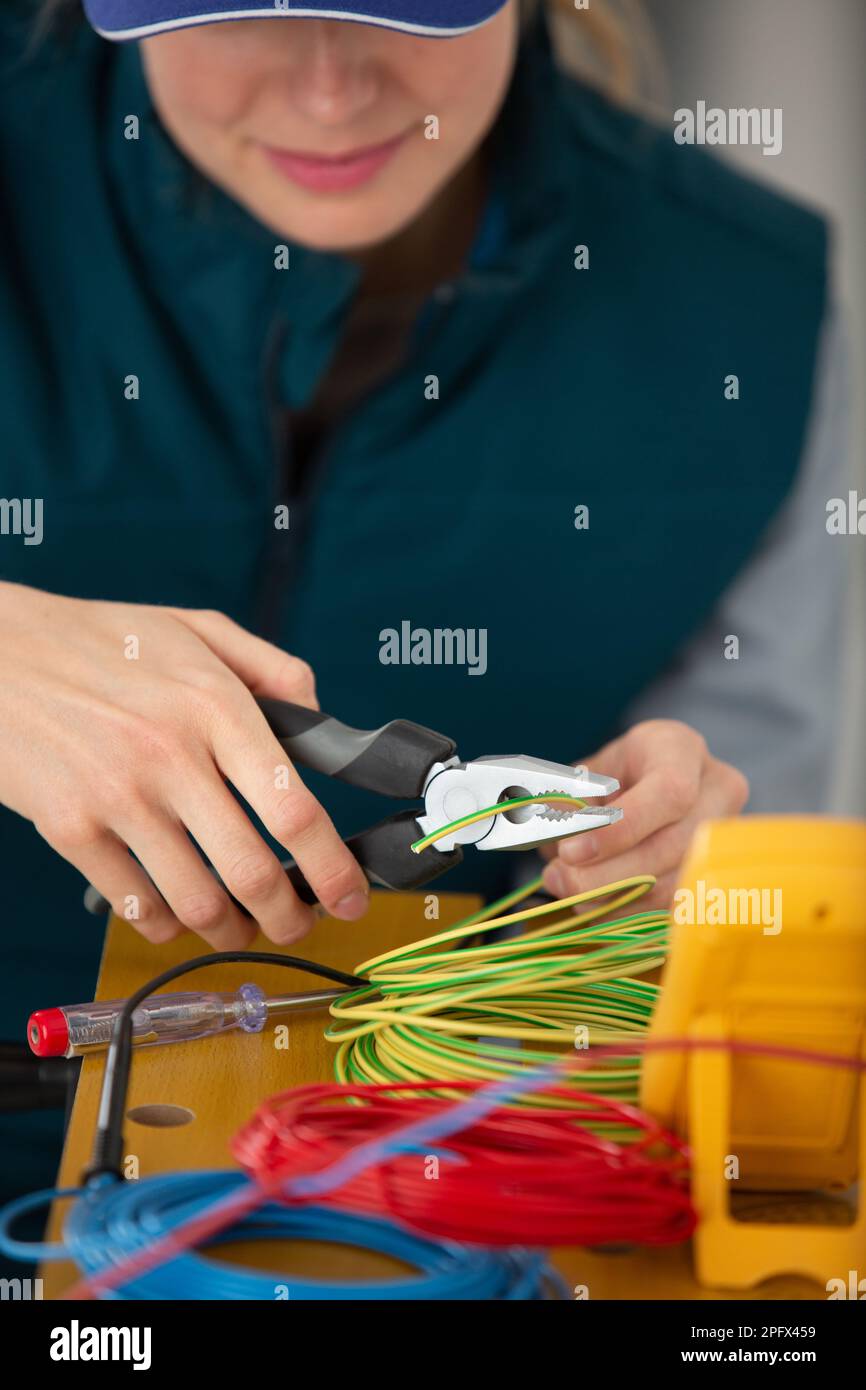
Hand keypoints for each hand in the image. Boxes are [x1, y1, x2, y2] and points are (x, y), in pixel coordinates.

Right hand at [0, 583, 369, 947]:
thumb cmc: (100, 640)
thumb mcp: (197, 627)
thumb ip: (272, 669)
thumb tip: (320, 719)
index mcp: (215, 704)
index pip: (294, 808)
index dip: (334, 867)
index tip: (352, 893)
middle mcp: (172, 754)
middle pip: (253, 872)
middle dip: (291, 917)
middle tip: (300, 921)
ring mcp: (117, 797)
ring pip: (197, 902)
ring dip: (232, 932)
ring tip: (242, 926)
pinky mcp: (69, 829)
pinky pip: (135, 905)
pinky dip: (168, 925)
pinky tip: (179, 914)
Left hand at [540, 720, 748, 909]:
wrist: (640, 786)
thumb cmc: (609, 776)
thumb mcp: (583, 776)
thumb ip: (572, 808)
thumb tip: (559, 851)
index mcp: (681, 749)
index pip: (669, 793)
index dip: (621, 829)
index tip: (571, 852)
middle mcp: (716, 790)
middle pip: (674, 846)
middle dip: (609, 874)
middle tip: (560, 881)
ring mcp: (723, 835)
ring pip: (676, 883)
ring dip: (616, 899)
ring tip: (570, 892)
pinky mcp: (714, 874)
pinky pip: (673, 906)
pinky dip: (629, 911)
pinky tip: (596, 905)